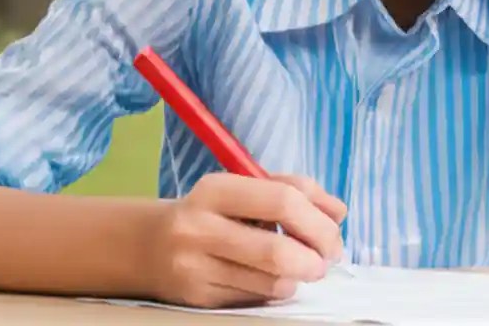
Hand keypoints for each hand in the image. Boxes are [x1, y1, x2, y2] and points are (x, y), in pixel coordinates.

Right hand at [145, 173, 346, 308]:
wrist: (149, 245)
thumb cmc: (212, 212)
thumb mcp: (243, 189)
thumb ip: (292, 190)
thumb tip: (339, 212)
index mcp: (216, 189)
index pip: (282, 200)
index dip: (318, 221)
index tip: (334, 233)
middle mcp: (200, 227)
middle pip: (277, 251)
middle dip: (316, 258)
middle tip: (326, 259)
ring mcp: (196, 266)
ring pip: (271, 283)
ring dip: (297, 277)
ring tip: (298, 267)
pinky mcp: (199, 297)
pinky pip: (256, 299)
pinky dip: (275, 290)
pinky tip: (268, 278)